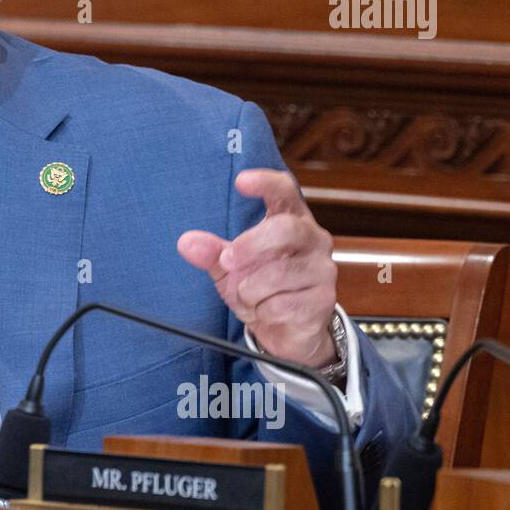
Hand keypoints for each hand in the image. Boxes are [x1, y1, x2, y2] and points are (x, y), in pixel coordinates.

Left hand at [176, 168, 337, 367]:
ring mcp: (322, 269)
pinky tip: (266, 312)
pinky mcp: (323, 300)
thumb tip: (186, 242)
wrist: (285, 328)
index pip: (285, 191)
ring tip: (250, 296)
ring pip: (279, 274)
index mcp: (291, 219)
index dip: (266, 182)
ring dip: (250, 291)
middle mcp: (313, 239)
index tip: (242, 181)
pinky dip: (262, 312)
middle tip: (228, 261)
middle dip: (250, 245)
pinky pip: (282, 305)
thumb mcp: (229, 266)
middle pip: (285, 229)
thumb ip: (211, 251)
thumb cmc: (259, 286)